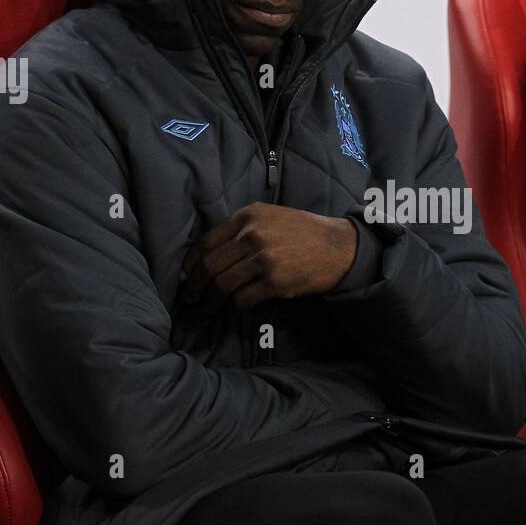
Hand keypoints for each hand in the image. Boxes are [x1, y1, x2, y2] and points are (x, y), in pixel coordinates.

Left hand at [180, 203, 357, 310]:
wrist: (339, 247)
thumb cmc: (303, 233)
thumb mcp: (271, 217)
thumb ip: (242, 229)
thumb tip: (210, 255)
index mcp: (248, 216)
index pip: (207, 241)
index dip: (191, 262)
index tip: (186, 276)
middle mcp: (253, 234)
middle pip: (211, 265)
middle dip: (196, 285)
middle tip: (191, 297)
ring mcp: (264, 258)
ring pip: (223, 284)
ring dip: (212, 301)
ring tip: (208, 308)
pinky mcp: (275, 281)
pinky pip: (243, 298)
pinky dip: (236, 305)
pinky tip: (238, 306)